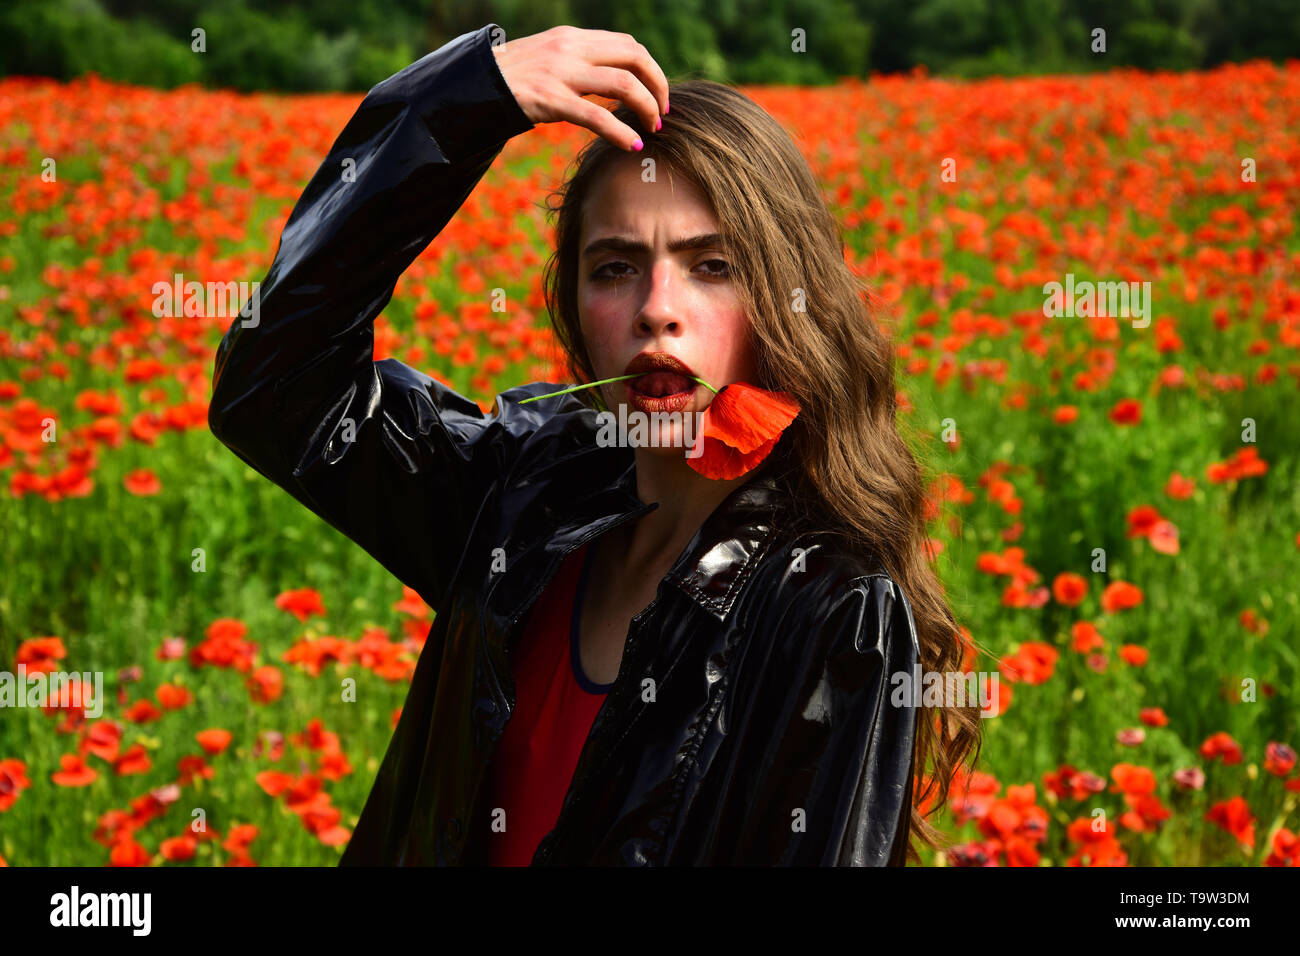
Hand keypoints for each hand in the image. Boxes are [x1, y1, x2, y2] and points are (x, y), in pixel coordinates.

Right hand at [491, 25, 669, 151]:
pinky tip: (633, 145)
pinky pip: (597, 116)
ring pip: (623, 85)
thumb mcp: (549, 58)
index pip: (628, 45)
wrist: (475, 84)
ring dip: (646, 108)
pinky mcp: (551, 99)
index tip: (658, 93)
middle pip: (634, 58)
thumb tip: (613, 82)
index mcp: (573, 38)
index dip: (651, 69)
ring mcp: (561, 73)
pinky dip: (621, 132)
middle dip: (658, 86)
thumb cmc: (513, 79)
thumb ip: (579, 63)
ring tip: (653, 128)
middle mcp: (571, 49)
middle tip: (663, 112)